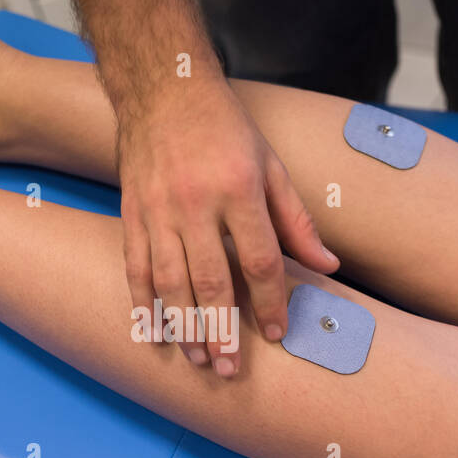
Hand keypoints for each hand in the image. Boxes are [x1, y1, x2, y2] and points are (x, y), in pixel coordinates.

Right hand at [117, 78, 338, 376]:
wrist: (163, 88)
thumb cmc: (224, 127)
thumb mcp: (271, 165)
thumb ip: (296, 220)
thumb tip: (326, 266)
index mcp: (239, 189)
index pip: (259, 261)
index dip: (270, 303)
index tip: (275, 333)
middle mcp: (196, 203)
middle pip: (212, 282)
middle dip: (222, 332)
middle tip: (230, 369)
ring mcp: (158, 210)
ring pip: (170, 283)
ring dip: (184, 327)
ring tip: (198, 359)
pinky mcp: (131, 212)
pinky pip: (134, 268)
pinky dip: (143, 304)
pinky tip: (155, 331)